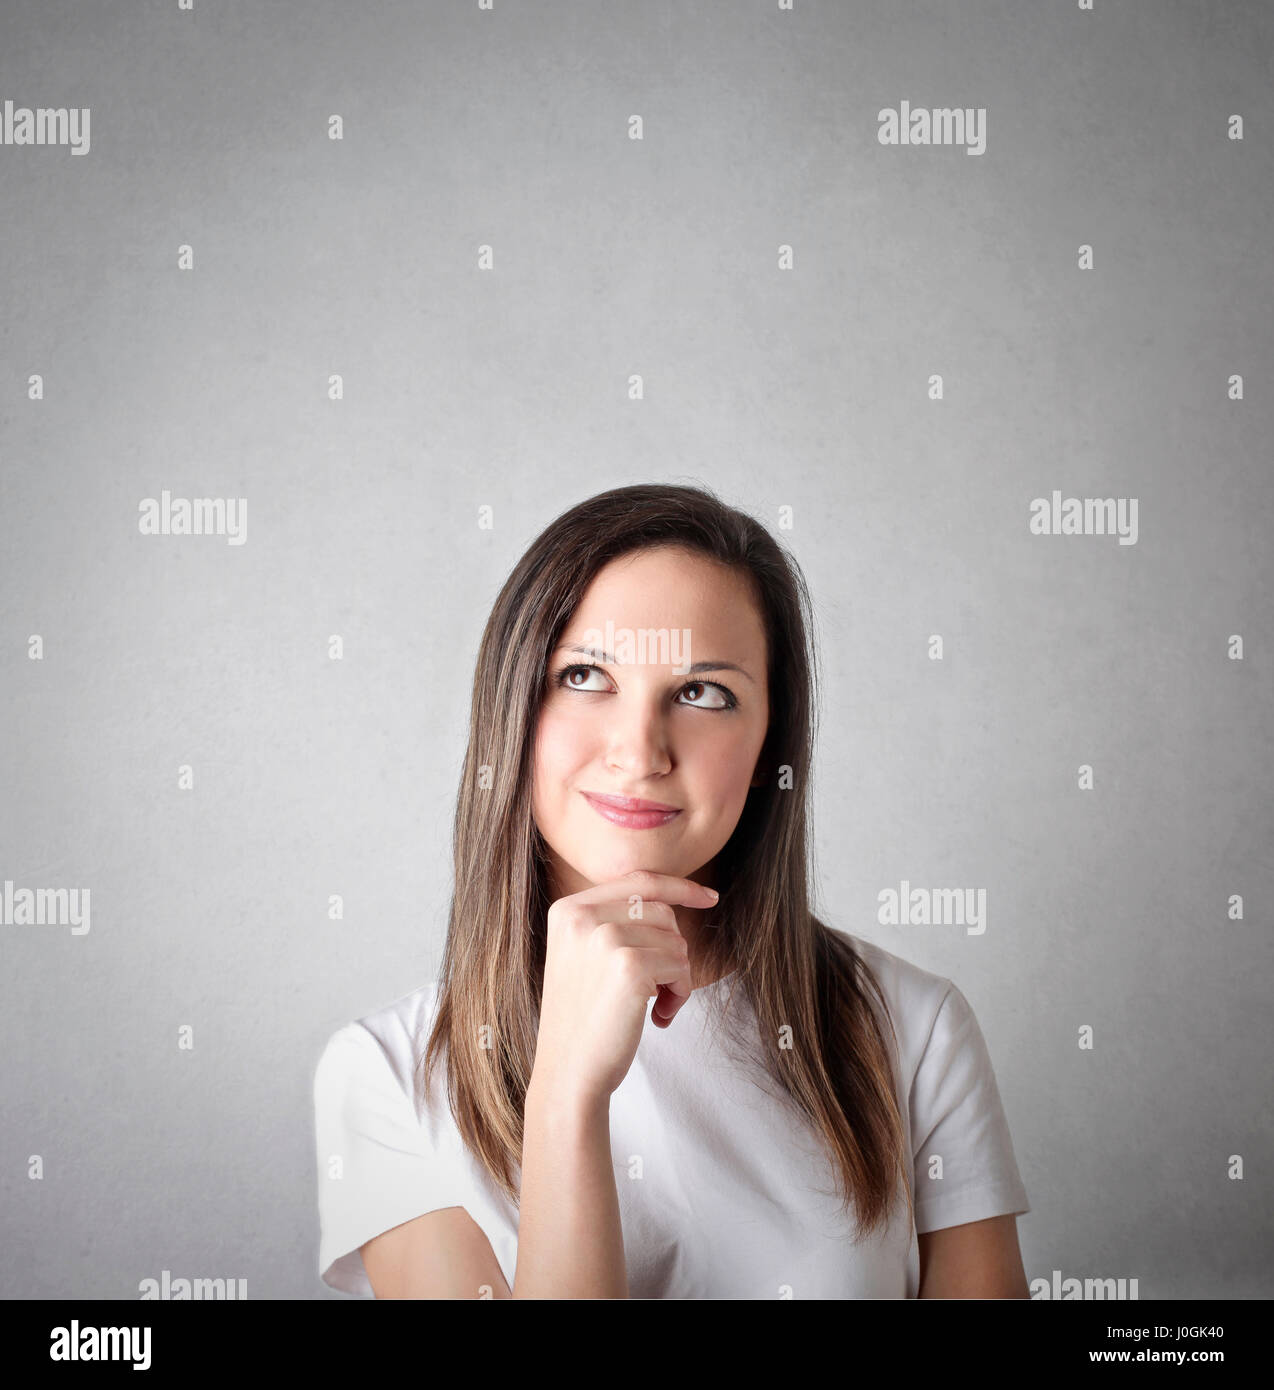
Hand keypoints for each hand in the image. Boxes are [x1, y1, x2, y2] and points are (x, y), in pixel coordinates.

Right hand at [530, 870, 717, 1108]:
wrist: (568, 1073)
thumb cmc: (583, 1020)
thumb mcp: (582, 956)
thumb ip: (612, 922)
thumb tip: (671, 901)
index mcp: (568, 910)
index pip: (637, 881)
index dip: (679, 887)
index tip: (709, 896)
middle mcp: (583, 917)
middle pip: (662, 912)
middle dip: (672, 950)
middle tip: (658, 989)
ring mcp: (604, 940)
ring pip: (675, 941)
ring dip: (677, 976)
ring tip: (654, 1005)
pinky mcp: (629, 967)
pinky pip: (680, 967)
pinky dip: (680, 993)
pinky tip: (659, 1015)